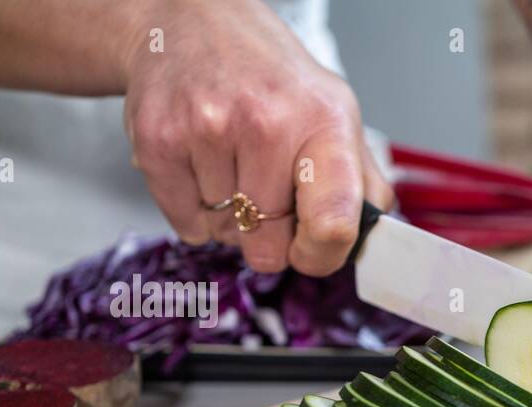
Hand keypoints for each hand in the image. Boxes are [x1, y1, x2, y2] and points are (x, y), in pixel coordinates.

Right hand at [121, 0, 390, 274]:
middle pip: (269, 245)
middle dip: (271, 236)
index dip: (322, 256)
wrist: (189, 24)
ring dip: (230, 217)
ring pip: (226, 234)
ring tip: (232, 165)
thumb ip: (361, 184)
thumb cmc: (269, 77)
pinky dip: (194, 212)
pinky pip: (186, 225)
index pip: (332, 225)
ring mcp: (207, 131)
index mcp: (324, 124)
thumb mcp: (335, 114)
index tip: (313, 251)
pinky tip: (203, 168)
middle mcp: (266, 124)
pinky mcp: (158, 141)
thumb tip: (374, 244)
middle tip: (266, 192)